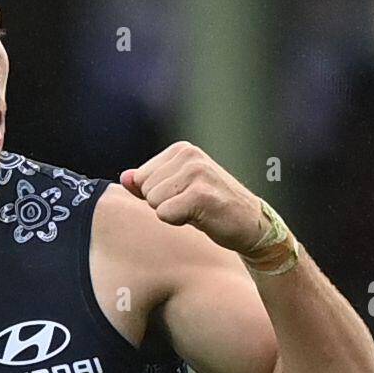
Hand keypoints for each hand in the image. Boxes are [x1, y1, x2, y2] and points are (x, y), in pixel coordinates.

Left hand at [120, 141, 269, 256]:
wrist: (249, 222)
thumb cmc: (210, 206)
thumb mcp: (176, 190)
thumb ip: (148, 183)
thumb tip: (124, 178)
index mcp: (181, 150)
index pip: (140, 178)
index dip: (157, 195)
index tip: (183, 196)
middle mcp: (189, 155)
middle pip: (145, 190)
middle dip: (163, 204)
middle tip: (191, 205)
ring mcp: (196, 172)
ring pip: (153, 202)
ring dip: (172, 213)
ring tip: (196, 209)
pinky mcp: (201, 194)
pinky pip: (165, 214)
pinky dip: (178, 222)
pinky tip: (201, 217)